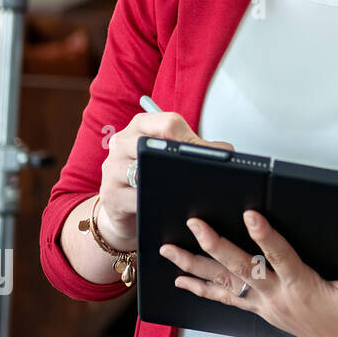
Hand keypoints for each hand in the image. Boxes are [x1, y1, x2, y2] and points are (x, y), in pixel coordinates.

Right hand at [98, 111, 232, 249]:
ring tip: (186, 191)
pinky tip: (171, 207)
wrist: (125, 213)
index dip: (192, 139)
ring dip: (167, 183)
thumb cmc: (156, 178)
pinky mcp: (110, 195)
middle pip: (152, 144)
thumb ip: (199, 150)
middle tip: (199, 174)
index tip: (208, 156)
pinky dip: (156, 202)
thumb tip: (227, 151)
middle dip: (179, 160)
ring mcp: (112, 169)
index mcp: (141, 126)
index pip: (168, 122)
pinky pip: (136, 198)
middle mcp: (121, 142)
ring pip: (142, 172)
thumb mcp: (174, 159)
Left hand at [161, 210, 337, 336]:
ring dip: (195, 267)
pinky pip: (227, 300)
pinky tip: (182, 282)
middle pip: (242, 268)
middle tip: (194, 225)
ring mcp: (267, 307)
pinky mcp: (264, 312)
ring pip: (225, 284)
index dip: (265, 236)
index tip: (250, 214)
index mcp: (304, 288)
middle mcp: (279, 298)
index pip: (280, 259)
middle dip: (215, 246)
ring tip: (169, 252)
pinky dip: (203, 289)